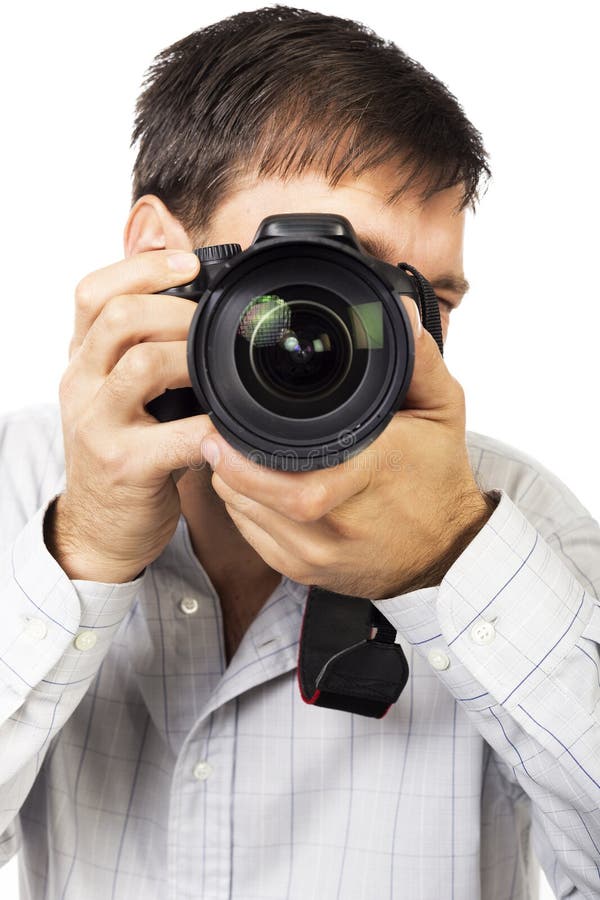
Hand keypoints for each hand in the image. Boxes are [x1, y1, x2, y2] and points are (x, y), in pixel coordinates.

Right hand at [45, 249, 216, 582]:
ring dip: (193, 358)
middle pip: (118, 316)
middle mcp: (80, 384)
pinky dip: (211, 424)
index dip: (141, 267)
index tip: (189, 262)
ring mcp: (97, 425)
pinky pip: (174, 434)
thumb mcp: (124, 395)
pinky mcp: (122, 464)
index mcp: (83, 360)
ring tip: (220, 369)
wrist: (100, 527)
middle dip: (177, 309)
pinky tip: (229, 424)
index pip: (93, 292)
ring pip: (142, 363)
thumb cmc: (125, 452)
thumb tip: (198, 301)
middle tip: (214, 323)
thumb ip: (146, 352)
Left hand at [199, 296, 496, 598]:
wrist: (446, 550)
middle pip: (257, 499)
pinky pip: (252, 537)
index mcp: (371, 479)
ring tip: (234, 452)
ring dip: (231, 482)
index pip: (297, 485)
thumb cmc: (439, 476)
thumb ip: (419, 359)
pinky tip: (251, 484)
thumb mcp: (442, 409)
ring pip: (246, 516)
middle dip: (227, 464)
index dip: (245, 463)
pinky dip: (242, 507)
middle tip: (213, 434)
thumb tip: (400, 314)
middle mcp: (340, 525)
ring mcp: (319, 555)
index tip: (219, 431)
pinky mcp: (304, 572)